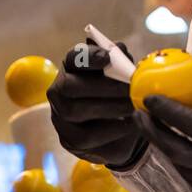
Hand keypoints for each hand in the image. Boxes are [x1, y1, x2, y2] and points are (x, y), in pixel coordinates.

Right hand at [47, 40, 145, 169]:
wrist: (122, 129)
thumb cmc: (119, 93)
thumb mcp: (122, 74)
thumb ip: (122, 61)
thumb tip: (121, 51)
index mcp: (72, 67)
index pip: (73, 57)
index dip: (88, 57)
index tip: (107, 57)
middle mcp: (59, 91)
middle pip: (68, 86)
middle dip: (103, 86)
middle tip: (130, 89)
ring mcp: (60, 117)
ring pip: (75, 111)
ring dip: (109, 108)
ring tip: (132, 106)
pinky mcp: (69, 140)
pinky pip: (85, 136)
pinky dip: (111, 130)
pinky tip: (130, 124)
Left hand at [134, 74, 191, 191]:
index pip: (186, 123)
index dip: (163, 109)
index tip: (148, 98)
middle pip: (175, 150)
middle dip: (153, 132)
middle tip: (141, 116)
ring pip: (184, 172)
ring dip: (168, 152)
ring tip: (159, 135)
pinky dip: (189, 171)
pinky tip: (186, 159)